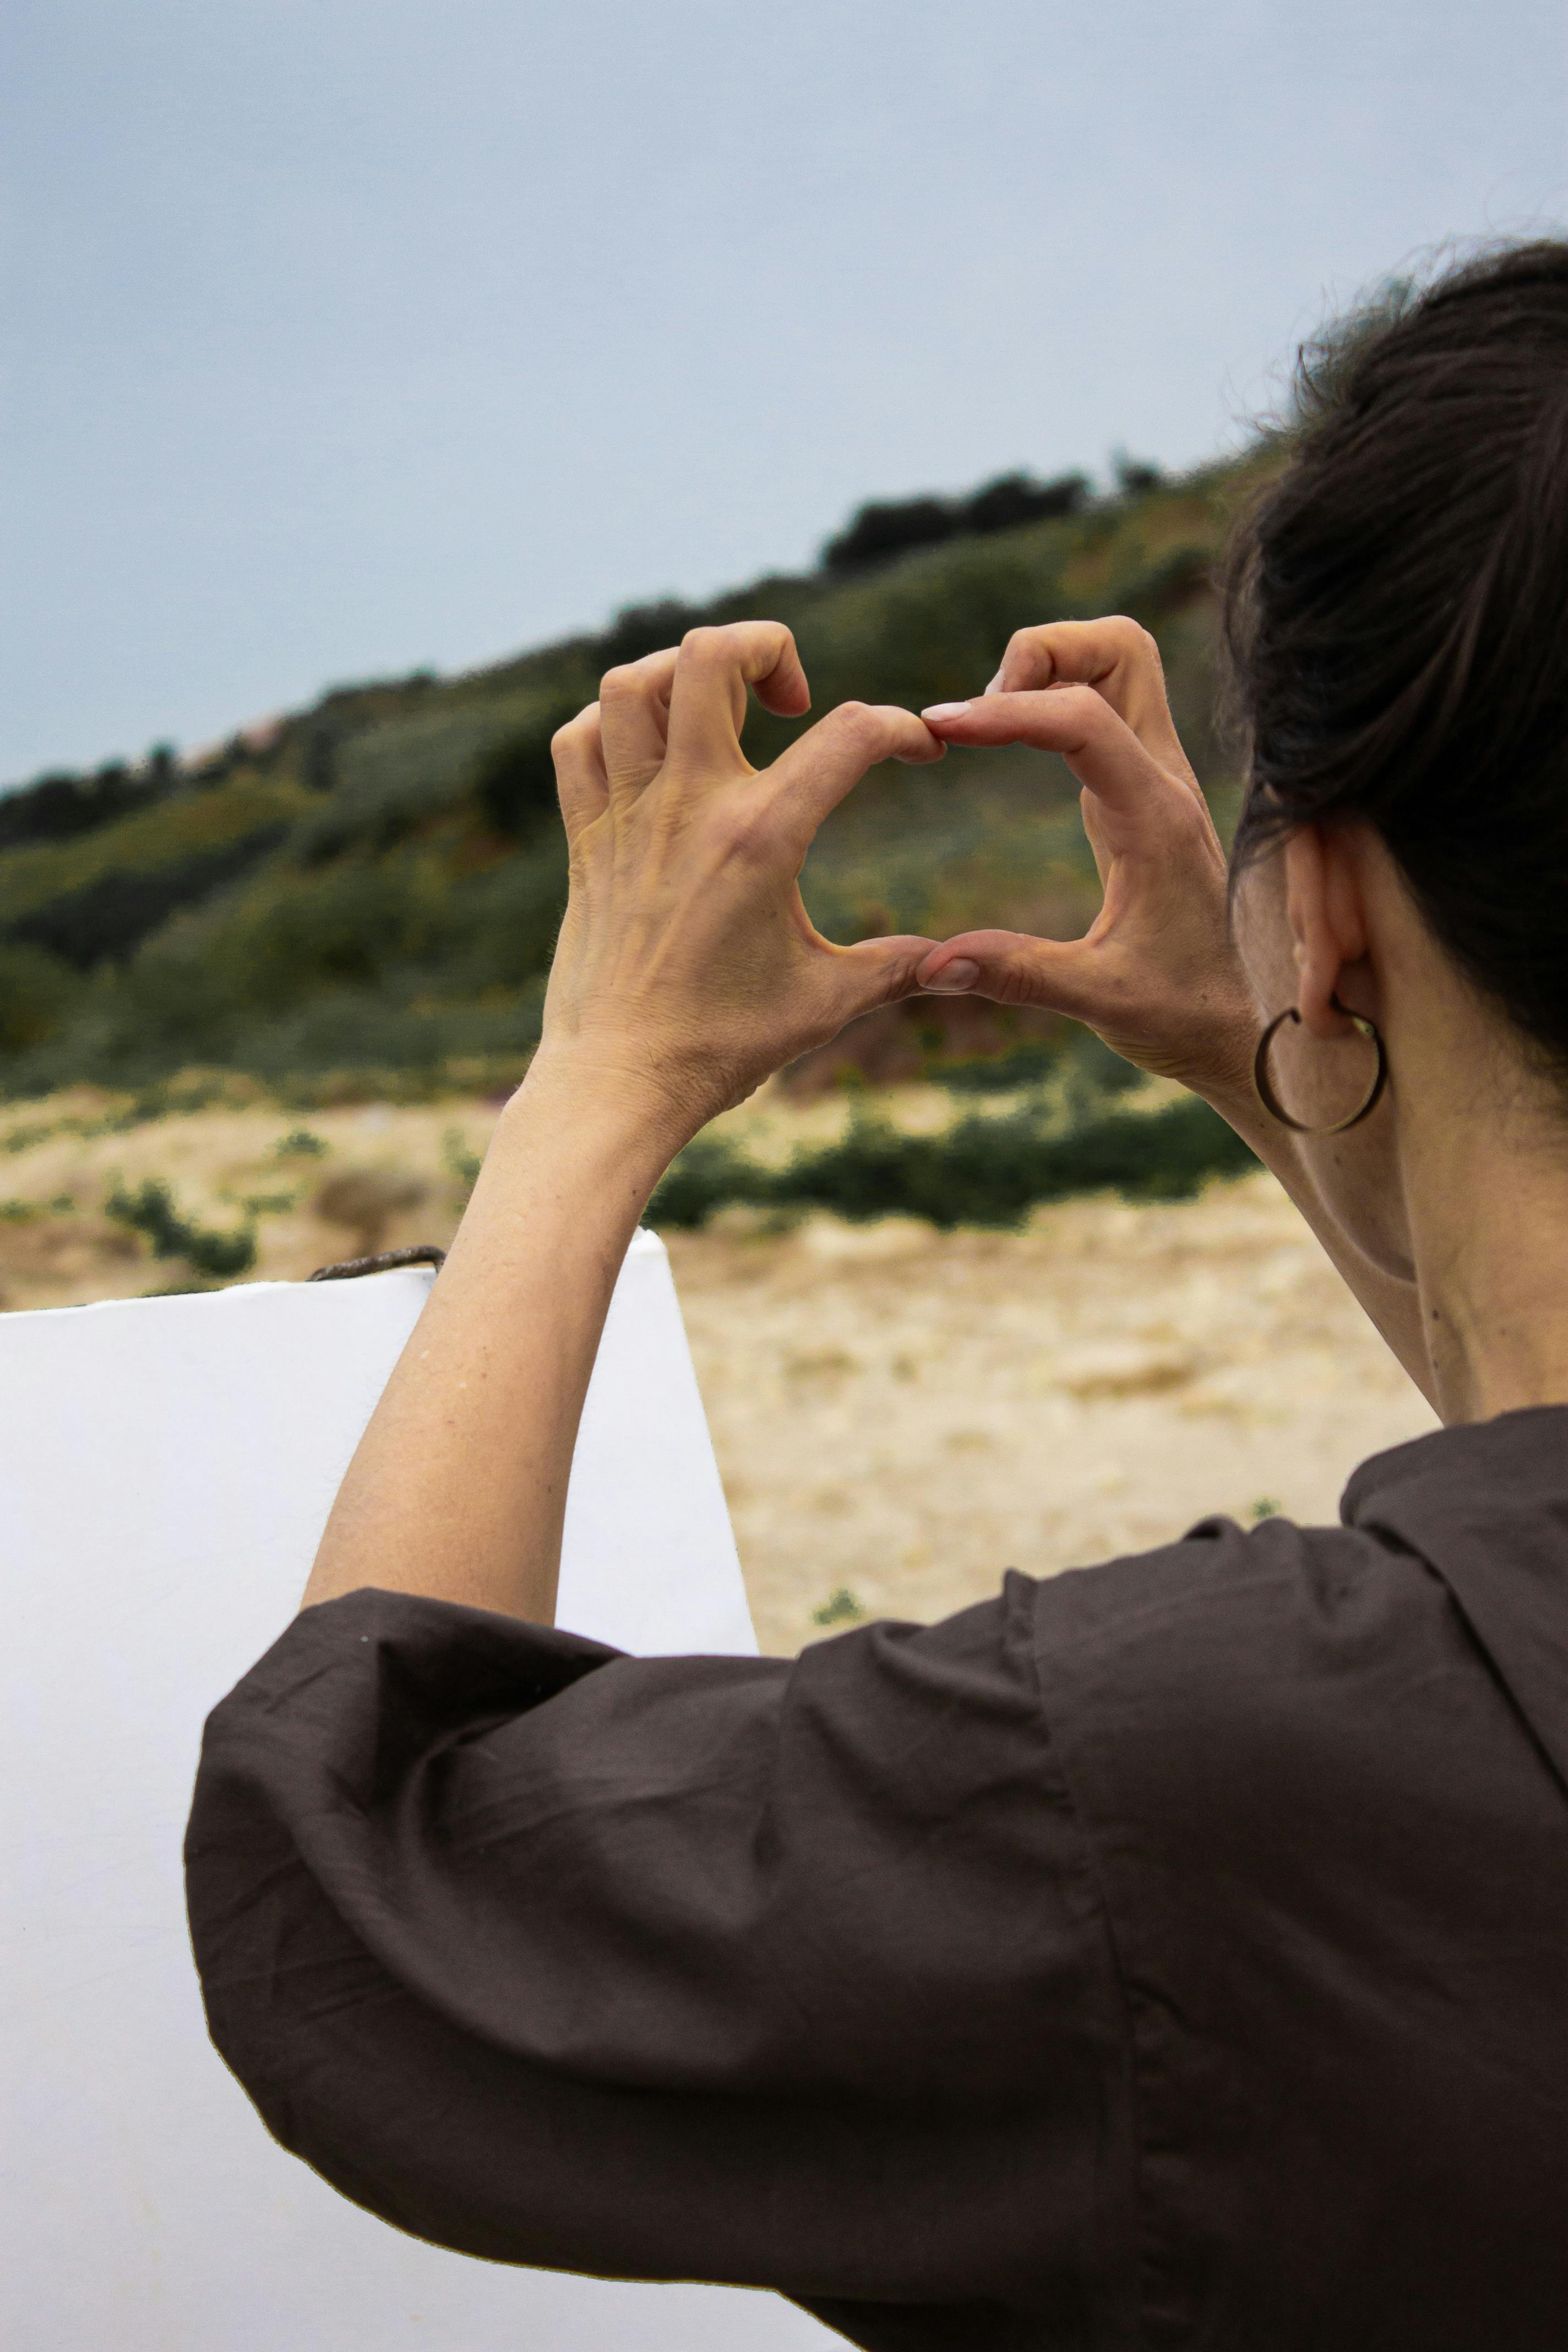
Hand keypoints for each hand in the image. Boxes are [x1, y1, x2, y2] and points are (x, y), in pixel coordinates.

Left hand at [538, 621, 943, 1139]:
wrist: (618, 1083)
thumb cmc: (723, 1047)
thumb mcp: (827, 1000)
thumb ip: (898, 965)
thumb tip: (962, 963)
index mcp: (761, 838)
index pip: (848, 735)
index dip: (900, 728)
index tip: (915, 752)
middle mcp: (688, 808)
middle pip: (709, 655)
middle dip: (765, 646)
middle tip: (792, 697)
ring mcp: (627, 817)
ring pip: (632, 685)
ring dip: (682, 676)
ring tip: (720, 712)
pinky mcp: (586, 839)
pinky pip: (579, 742)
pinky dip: (613, 727)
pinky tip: (653, 756)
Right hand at [914, 617, 1257, 1104]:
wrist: (1247, 1026)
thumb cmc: (1184, 1015)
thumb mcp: (1099, 1001)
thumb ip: (1017, 974)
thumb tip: (928, 968)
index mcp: (1157, 819)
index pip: (1083, 717)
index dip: (1005, 708)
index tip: (938, 728)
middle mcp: (1166, 781)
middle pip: (1120, 647)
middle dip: (1039, 652)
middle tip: (979, 715)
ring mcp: (1159, 778)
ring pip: (1119, 662)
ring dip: (1050, 666)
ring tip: (990, 725)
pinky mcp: (1144, 790)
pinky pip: (1104, 707)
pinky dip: (1053, 700)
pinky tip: (1008, 747)